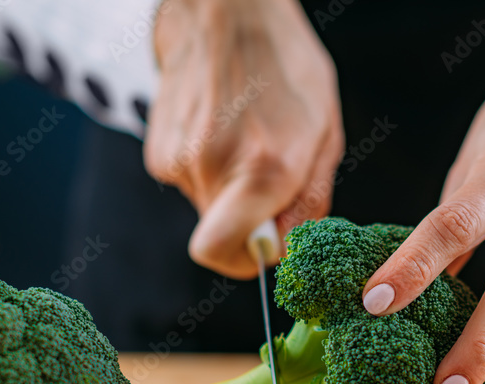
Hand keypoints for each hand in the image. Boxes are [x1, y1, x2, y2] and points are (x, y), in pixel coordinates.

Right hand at [145, 0, 343, 278]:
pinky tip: (221, 130)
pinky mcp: (159, 153)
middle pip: (224, 236)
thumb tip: (284, 248)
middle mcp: (213, 168)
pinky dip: (209, 170)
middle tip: (267, 175)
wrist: (223, 13)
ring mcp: (178, 160)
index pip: (228, 253)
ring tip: (245, 138)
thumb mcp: (325, 132)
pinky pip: (190, 185)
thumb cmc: (283, 65)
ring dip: (230, 189)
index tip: (269, 238)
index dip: (249, 258)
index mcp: (263, 167)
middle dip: (248, 220)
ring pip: (208, 210)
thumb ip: (310, 201)